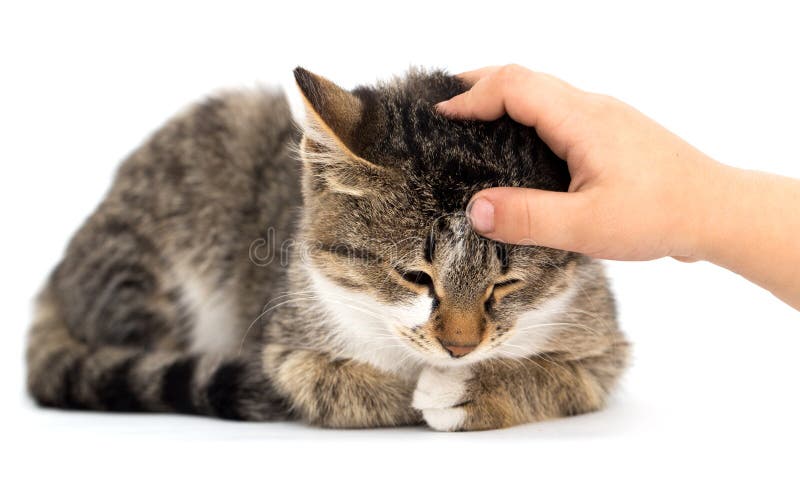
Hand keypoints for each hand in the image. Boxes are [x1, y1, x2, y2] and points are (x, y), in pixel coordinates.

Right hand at [437, 64, 722, 261]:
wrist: (718, 210)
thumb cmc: (659, 215)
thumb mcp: (587, 226)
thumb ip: (528, 218)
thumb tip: (474, 210)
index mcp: (580, 119)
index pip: (513, 85)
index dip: (471, 96)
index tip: (440, 116)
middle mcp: (590, 107)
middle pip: (524, 77)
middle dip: (479, 85)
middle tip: (445, 106)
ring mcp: (603, 116)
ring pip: (542, 91)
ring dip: (502, 97)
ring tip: (472, 120)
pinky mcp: (611, 131)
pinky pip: (558, 108)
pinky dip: (525, 112)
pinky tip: (519, 142)